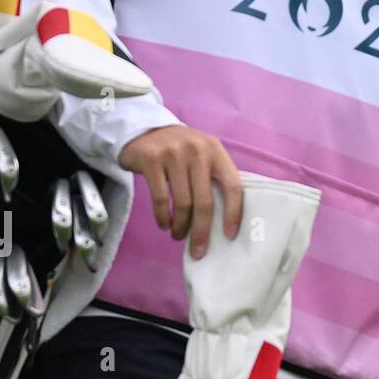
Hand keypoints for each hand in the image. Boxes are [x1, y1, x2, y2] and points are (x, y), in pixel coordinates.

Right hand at [119, 125, 242, 258]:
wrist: (144, 129)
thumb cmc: (180, 151)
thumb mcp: (202, 155)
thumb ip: (213, 177)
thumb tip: (221, 219)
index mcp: (216, 151)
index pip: (233, 186)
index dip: (233, 213)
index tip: (230, 236)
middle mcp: (198, 151)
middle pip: (205, 201)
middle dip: (202, 230)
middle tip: (198, 250)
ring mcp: (174, 154)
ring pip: (183, 203)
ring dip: (181, 226)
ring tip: (178, 235)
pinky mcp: (152, 160)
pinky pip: (160, 198)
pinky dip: (163, 217)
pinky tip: (164, 224)